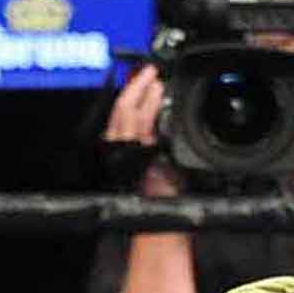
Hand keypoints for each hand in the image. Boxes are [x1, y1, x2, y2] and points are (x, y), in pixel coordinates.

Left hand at [102, 67, 182, 197]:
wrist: (149, 221)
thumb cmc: (163, 202)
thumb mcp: (175, 173)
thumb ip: (168, 145)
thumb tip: (165, 118)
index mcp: (135, 152)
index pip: (138, 116)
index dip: (148, 96)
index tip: (159, 81)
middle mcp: (121, 150)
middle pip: (122, 110)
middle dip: (135, 87)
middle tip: (150, 71)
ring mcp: (118, 152)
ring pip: (118, 117)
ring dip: (132, 96)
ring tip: (146, 83)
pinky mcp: (120, 157)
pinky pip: (121, 125)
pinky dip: (132, 111)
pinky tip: (142, 107)